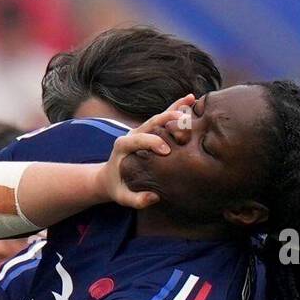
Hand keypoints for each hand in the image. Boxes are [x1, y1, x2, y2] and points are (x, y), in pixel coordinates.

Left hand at [97, 94, 192, 208]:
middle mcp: (131, 133)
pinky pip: (163, 118)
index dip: (152, 142)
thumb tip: (154, 197)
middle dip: (168, 119)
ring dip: (175, 109)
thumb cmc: (116, 188)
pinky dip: (176, 108)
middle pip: (151, 122)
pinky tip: (191, 99)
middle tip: (185, 120)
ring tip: (192, 100)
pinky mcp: (148, 130)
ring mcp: (141, 130)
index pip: (138, 139)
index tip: (167, 151)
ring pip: (159, 116)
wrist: (108, 177)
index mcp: (122, 145)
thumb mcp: (122, 197)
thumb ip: (135, 200)